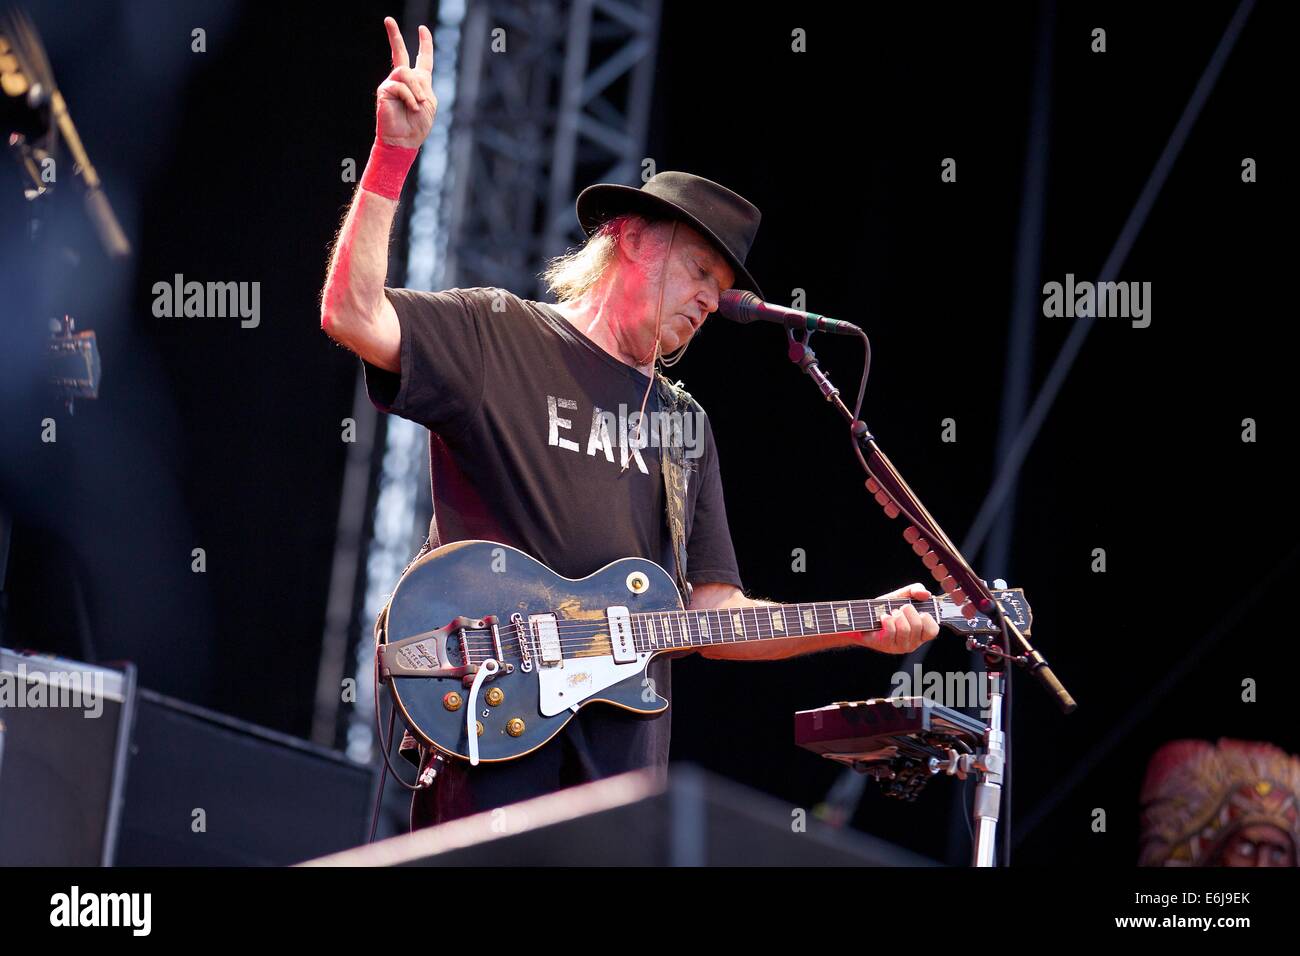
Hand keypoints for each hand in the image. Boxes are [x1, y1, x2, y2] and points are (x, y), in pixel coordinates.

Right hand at [376, 17, 436, 148]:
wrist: (405, 140)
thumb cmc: (418, 125)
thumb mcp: (429, 102)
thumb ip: (423, 84)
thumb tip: (408, 75)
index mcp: (419, 82)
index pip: (422, 59)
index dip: (424, 44)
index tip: (422, 29)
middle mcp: (403, 80)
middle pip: (399, 53)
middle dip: (393, 36)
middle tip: (388, 20)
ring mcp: (392, 83)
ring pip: (405, 72)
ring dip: (416, 89)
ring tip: (418, 105)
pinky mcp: (384, 90)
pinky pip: (400, 86)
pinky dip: (410, 98)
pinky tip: (411, 108)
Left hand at [860, 583, 938, 653]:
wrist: (863, 617)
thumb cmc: (886, 608)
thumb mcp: (902, 596)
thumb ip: (916, 590)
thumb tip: (926, 594)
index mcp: (920, 634)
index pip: (933, 631)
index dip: (927, 618)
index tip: (917, 610)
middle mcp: (913, 643)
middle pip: (918, 625)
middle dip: (908, 611)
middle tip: (899, 609)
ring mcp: (900, 646)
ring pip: (905, 629)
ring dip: (896, 615)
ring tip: (891, 613)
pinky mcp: (886, 646)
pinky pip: (891, 631)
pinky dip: (886, 620)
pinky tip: (883, 617)